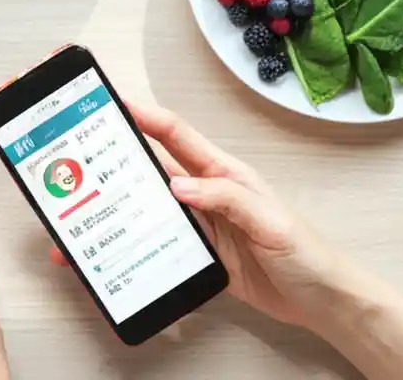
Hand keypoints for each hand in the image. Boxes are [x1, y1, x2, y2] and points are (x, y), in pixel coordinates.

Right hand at [49, 104, 351, 331]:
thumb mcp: (270, 221)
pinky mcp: (196, 251)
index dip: (144, 114)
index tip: (113, 101)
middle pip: (151, 166)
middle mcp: (205, 192)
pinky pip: (157, 238)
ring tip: (83, 207)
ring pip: (148, 204)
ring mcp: (199, 221)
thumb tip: (177, 184)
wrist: (322, 301)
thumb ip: (227, 198)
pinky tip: (113, 246)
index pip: (176, 135)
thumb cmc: (306, 254)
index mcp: (224, 173)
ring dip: (118, 203)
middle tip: (79, 151)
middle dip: (116, 155)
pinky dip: (132, 239)